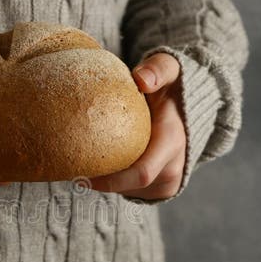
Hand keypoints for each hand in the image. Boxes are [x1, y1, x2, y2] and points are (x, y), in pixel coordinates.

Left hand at [88, 53, 185, 200]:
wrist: (188, 110)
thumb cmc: (171, 87)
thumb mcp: (168, 70)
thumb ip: (157, 69)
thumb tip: (141, 79)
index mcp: (173, 143)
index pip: (140, 173)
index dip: (109, 180)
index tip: (80, 174)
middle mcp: (174, 168)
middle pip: (129, 186)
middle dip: (100, 182)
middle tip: (72, 169)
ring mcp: (169, 183)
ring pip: (128, 191)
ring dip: (106, 182)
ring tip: (85, 164)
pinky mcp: (162, 190)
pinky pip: (132, 192)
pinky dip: (116, 183)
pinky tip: (102, 166)